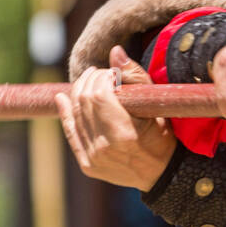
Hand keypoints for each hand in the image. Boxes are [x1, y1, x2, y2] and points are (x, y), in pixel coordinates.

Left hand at [56, 45, 177, 189]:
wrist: (161, 174)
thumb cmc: (163, 137)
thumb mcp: (156, 106)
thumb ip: (136, 77)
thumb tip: (115, 52)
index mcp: (124, 133)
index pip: (100, 94)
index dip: (103, 78)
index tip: (113, 74)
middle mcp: (104, 147)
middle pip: (84, 101)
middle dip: (90, 81)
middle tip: (101, 74)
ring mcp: (93, 158)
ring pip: (75, 114)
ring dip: (79, 92)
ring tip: (90, 82)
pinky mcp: (87, 164)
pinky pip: (71, 133)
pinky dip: (65, 112)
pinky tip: (63, 98)